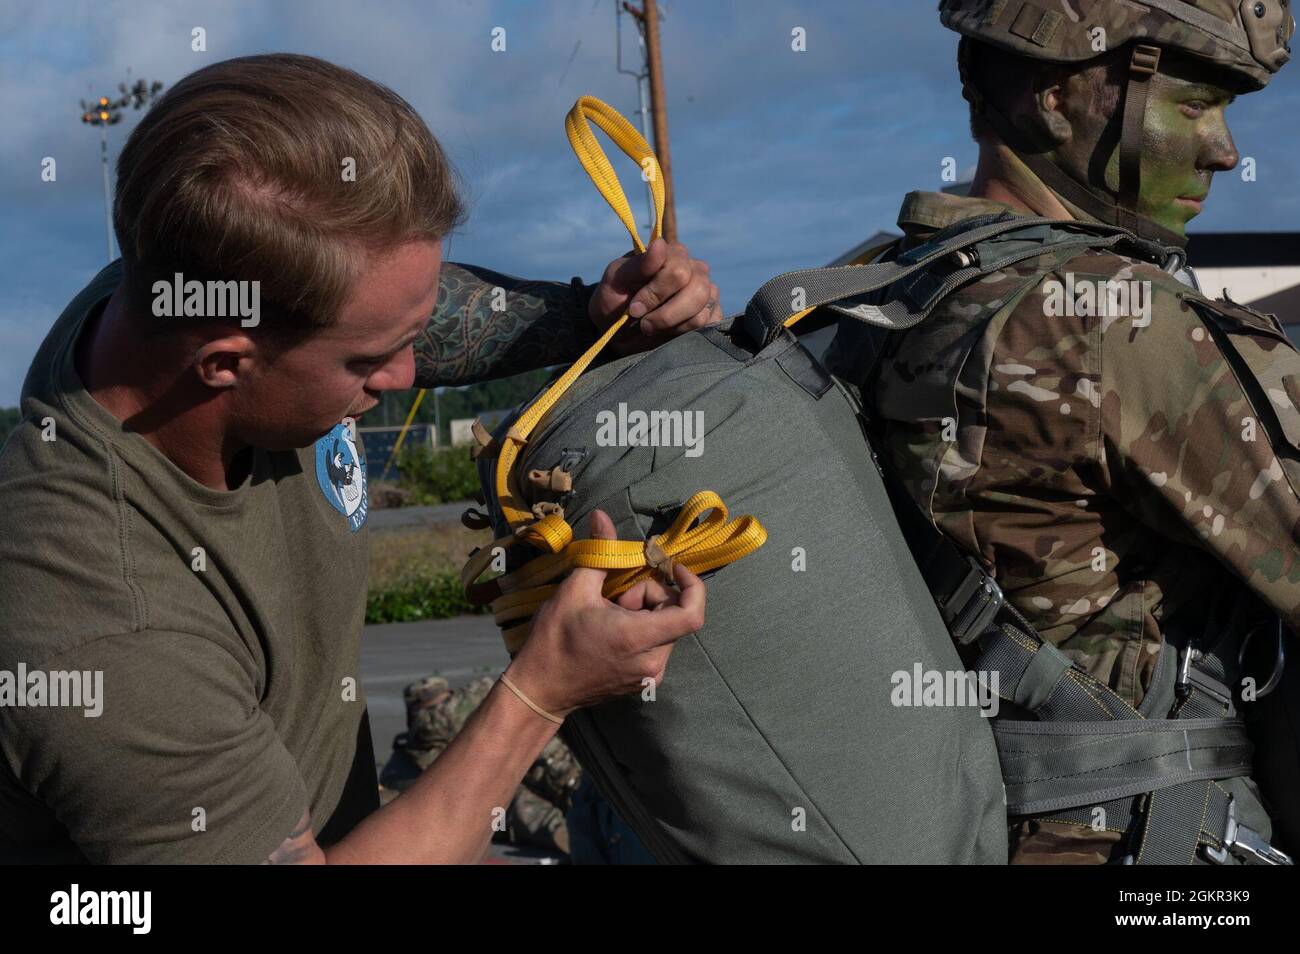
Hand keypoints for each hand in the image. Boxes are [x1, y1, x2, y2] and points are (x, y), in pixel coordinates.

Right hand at [505, 509, 705, 717]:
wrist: (540, 689)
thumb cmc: (554, 640)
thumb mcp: (575, 590)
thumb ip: (600, 552)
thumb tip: (603, 515)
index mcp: (639, 638)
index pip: (693, 614)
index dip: (692, 586)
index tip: (672, 569)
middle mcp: (653, 662)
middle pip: (675, 615)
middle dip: (650, 597)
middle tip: (615, 597)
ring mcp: (649, 676)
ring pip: (665, 630)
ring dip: (645, 614)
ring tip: (609, 617)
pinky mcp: (643, 683)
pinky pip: (656, 647)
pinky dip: (642, 631)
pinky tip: (611, 633)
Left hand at [588, 238, 721, 354]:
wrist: (617, 330)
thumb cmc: (616, 299)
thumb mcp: (617, 279)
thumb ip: (639, 264)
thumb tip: (660, 245)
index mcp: (674, 254)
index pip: (678, 271)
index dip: (655, 294)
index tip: (634, 308)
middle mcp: (696, 270)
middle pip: (696, 291)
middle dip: (665, 314)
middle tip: (644, 322)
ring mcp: (707, 293)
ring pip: (700, 313)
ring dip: (670, 326)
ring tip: (653, 326)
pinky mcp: (711, 316)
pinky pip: (706, 327)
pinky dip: (682, 334)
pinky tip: (668, 331)